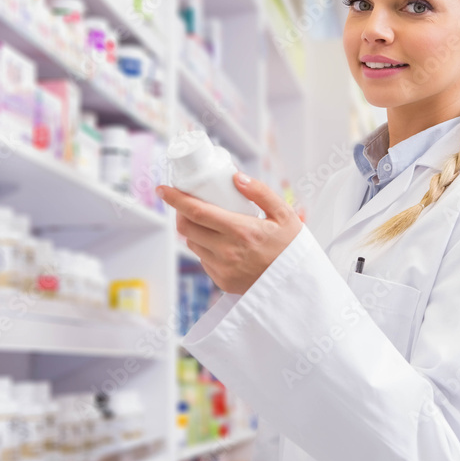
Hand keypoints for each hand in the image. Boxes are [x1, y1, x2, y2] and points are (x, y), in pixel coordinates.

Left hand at [157, 173, 301, 294]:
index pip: (196, 211)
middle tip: (189, 204)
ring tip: (209, 223)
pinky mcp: (222, 281)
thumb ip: (261, 192)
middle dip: (181, 212)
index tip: (163, 189)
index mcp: (241, 230)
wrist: (296, 283)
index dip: (175, 198)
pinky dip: (205, 248)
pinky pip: (203, 259)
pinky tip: (220, 243)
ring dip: (194, 230)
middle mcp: (227, 251)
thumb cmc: (291, 246)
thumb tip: (235, 177)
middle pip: (187, 227)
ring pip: (192, 243)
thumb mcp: (284, 214)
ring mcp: (223, 269)